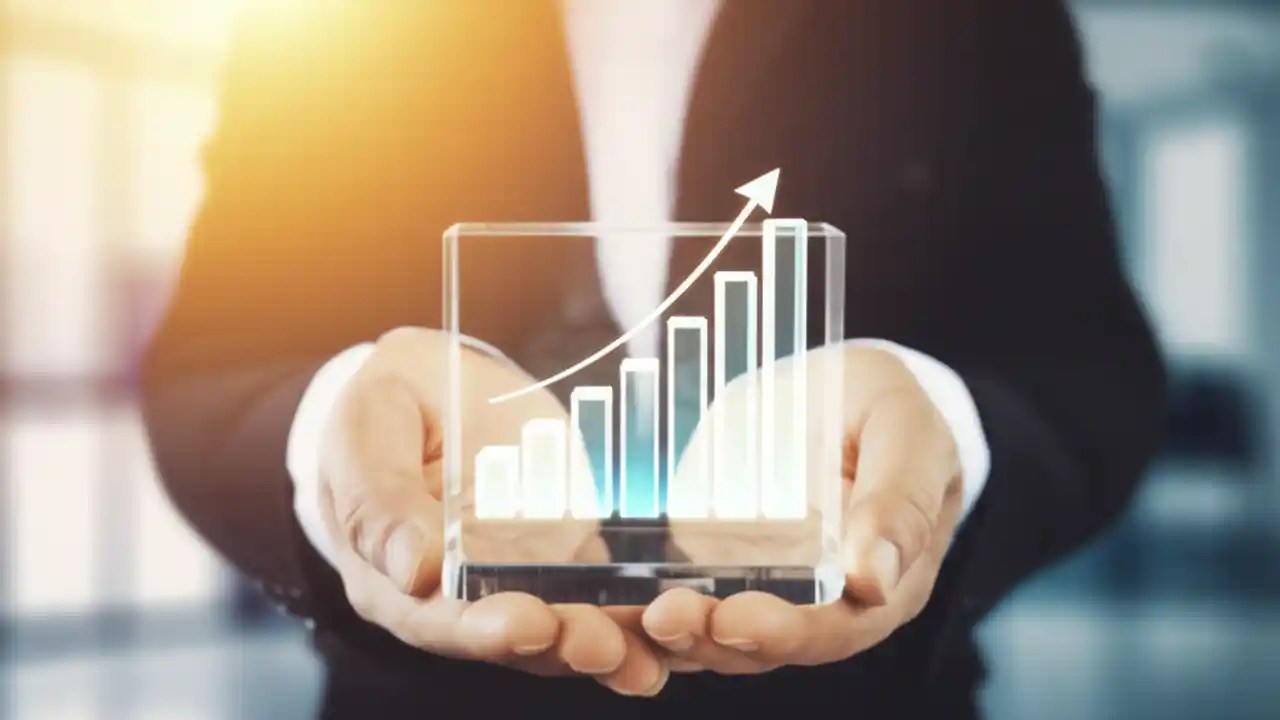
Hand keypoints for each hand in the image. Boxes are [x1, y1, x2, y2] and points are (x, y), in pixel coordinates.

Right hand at [318, 327, 667, 694]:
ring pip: (559, 632)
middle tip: (603, 646)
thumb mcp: (365, 430)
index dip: (483, 629)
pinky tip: (671, 626)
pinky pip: (598, 596)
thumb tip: (409, 568)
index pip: (436, 619)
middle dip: (559, 646)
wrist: (430, 387)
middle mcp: (452, 599)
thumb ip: (379, 497)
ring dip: (604, 647)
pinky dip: (632, 615)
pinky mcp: (560, 560)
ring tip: (645, 656)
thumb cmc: (385, 408)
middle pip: (506, 639)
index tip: (528, 622)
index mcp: (390, 577)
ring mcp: (511, 582)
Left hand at [646, 345, 962, 672]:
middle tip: (668, 618)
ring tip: (641, 614)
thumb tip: (874, 578)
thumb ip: (900, 497)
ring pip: (724, 634)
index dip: (788, 632)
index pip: (840, 626)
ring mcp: (771, 587)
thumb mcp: (905, 429)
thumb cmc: (883, 407)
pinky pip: (689, 597)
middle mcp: (828, 602)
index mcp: (888, 581)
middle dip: (717, 639)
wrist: (836, 389)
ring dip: (681, 633)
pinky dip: (651, 607)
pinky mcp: (722, 565)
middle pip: (772, 645)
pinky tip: (614, 603)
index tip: (737, 620)